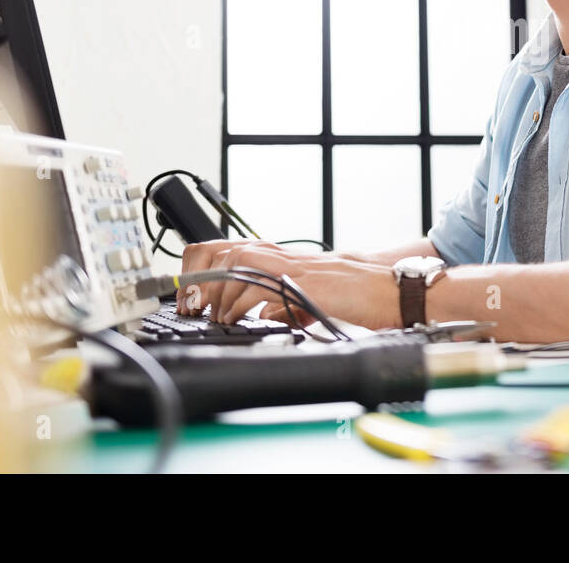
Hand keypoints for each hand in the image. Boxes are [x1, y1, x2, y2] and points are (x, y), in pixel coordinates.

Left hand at [177, 239, 400, 330]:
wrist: (378, 288)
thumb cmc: (344, 293)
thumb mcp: (299, 295)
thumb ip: (275, 299)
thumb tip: (255, 314)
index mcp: (273, 255)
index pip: (218, 248)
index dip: (196, 271)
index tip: (190, 298)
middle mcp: (275, 253)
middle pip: (217, 252)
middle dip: (198, 282)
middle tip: (196, 308)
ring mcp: (285, 264)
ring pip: (231, 265)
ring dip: (217, 294)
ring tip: (219, 317)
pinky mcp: (296, 281)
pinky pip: (254, 287)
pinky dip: (238, 306)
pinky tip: (238, 320)